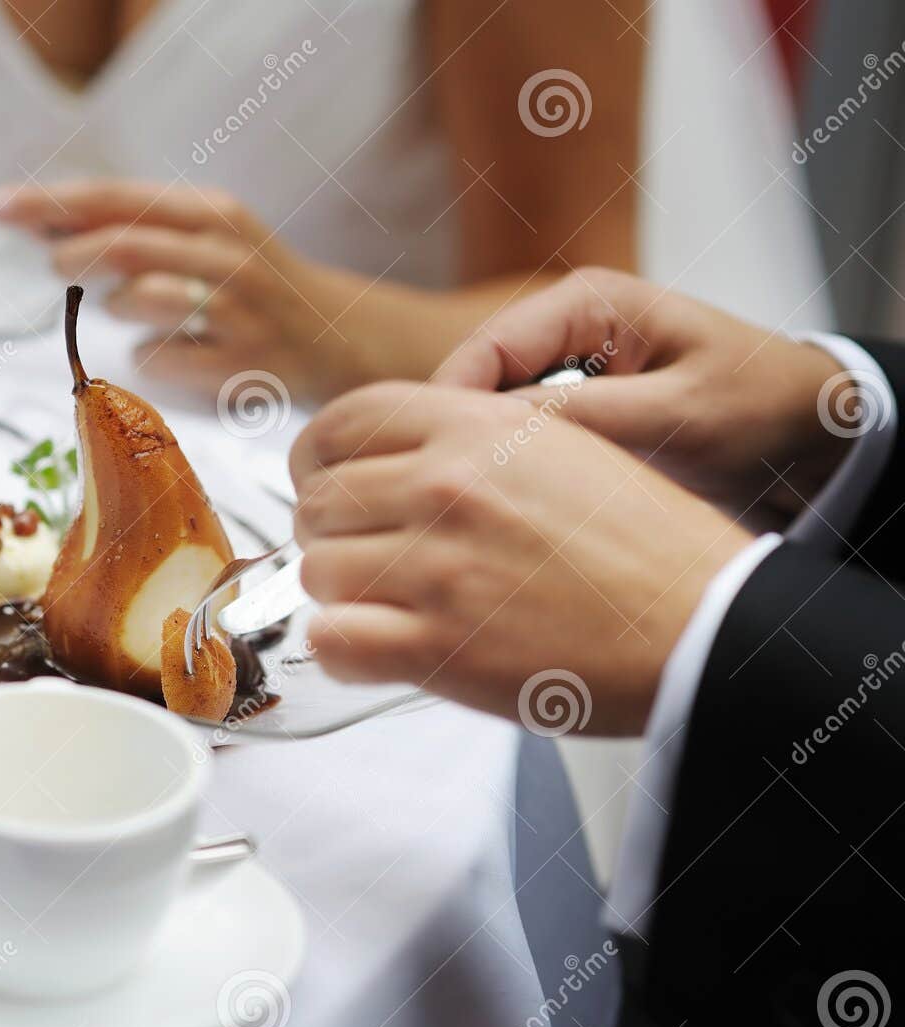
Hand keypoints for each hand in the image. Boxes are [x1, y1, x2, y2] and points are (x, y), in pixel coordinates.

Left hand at [0, 181, 378, 401]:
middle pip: (125, 243)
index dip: (49, 202)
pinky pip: (162, 358)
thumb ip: (136, 227)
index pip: (116, 197)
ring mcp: (237, 309)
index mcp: (211, 212)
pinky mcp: (241, 362)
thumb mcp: (205, 237)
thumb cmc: (250, 284)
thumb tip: (47, 223)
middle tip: (54, 265)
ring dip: (117, 306)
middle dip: (72, 254)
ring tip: (129, 309)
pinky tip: (164, 352)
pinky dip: (147, 356)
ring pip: (143, 298)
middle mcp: (226, 253)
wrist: (334, 336)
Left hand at [289, 383, 754, 734]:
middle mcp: (448, 488)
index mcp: (475, 428)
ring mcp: (438, 567)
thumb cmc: (648, 545)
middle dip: (330, 529)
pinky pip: (333, 638)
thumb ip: (469, 439)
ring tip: (381, 601)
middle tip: (361, 552)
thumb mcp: (560, 447)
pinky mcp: (439, 646)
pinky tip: (374, 646)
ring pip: (318, 570)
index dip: (320, 455)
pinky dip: (342, 646)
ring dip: (339, 591)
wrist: (705, 622)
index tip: (324, 479)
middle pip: (320, 499)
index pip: (343, 421)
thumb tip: (392, 457)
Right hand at [433, 268, 856, 525]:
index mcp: (587, 302)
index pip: (484, 350)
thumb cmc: (762, 407)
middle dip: (456, 437)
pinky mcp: (571, 408)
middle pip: (475, 384)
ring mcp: (564, 369)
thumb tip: (490, 435)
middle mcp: (564, 328)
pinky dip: (509, 469)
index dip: (445, 408)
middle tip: (440, 499)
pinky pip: (518, 437)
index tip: (428, 465)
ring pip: (490, 415)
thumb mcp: (677, 415)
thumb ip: (585, 418)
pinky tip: (505, 509)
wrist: (811, 430)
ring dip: (481, 458)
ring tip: (468, 510)